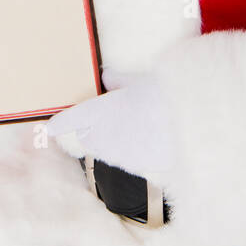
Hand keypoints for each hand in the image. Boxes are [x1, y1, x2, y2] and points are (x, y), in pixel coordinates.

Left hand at [45, 71, 175, 176]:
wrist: (195, 127)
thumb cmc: (164, 96)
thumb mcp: (140, 81)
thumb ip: (119, 80)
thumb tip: (106, 77)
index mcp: (97, 113)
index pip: (68, 120)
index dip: (59, 123)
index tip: (50, 127)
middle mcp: (102, 138)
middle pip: (85, 137)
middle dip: (88, 130)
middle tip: (102, 119)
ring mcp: (118, 157)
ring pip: (104, 150)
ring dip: (109, 141)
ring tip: (131, 126)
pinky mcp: (138, 168)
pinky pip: (126, 159)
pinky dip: (130, 151)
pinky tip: (147, 140)